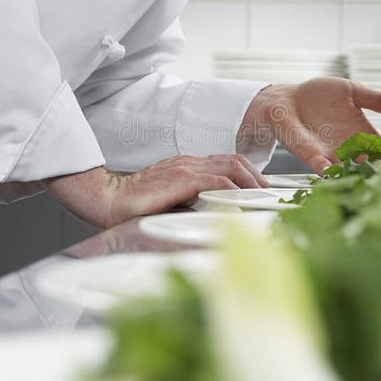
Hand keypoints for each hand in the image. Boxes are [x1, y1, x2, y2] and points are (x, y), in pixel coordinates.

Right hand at [43, 153, 267, 228]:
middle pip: (237, 160)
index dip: (250, 175)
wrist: (107, 199)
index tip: (264, 191)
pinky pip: (218, 181)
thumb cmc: (134, 206)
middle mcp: (191, 162)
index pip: (228, 163)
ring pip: (232, 167)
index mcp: (189, 166)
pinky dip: (236, 190)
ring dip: (253, 182)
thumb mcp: (171, 203)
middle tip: (273, 195)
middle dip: (259, 177)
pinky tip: (246, 201)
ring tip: (266, 198)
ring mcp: (187, 168)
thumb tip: (217, 220)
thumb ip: (192, 204)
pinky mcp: (182, 178)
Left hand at [239, 77, 380, 173]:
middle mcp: (348, 150)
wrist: (288, 97)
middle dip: (379, 176)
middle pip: (368, 167)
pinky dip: (324, 168)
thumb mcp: (354, 92)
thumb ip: (379, 101)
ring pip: (346, 170)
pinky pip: (317, 163)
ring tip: (366, 183)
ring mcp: (328, 153)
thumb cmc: (321, 96)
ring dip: (354, 177)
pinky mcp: (307, 151)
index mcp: (362, 136)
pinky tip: (328, 171)